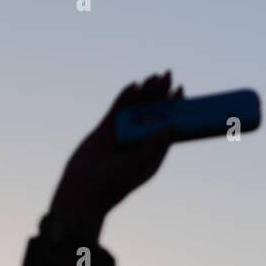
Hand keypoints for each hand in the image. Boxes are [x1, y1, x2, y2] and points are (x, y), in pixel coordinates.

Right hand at [49, 72, 183, 234]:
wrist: (83, 190)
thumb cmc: (114, 184)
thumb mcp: (140, 163)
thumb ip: (156, 144)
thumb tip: (176, 126)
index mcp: (152, 152)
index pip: (168, 126)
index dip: (176, 108)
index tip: (181, 90)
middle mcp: (138, 142)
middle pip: (153, 113)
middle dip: (161, 94)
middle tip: (168, 75)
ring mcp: (121, 135)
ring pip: (135, 109)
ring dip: (144, 93)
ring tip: (153, 77)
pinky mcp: (105, 131)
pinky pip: (117, 110)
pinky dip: (124, 98)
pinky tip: (133, 85)